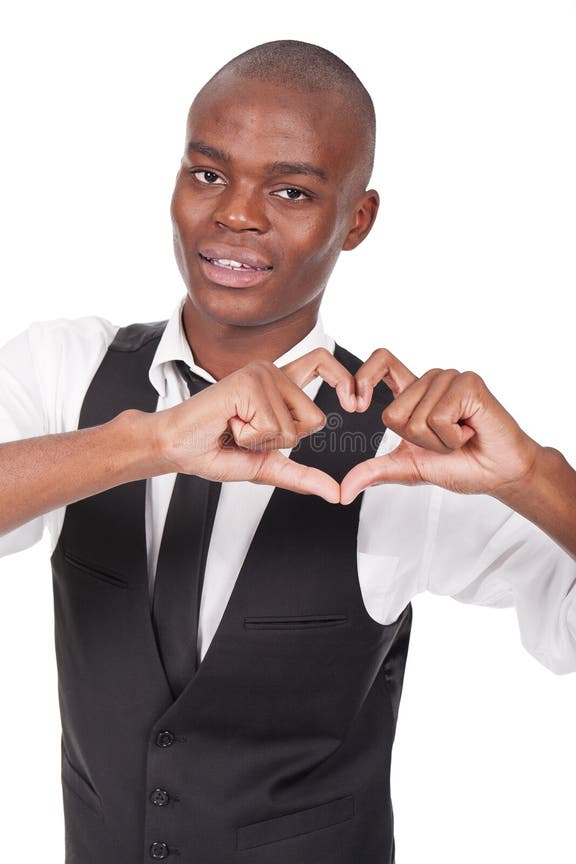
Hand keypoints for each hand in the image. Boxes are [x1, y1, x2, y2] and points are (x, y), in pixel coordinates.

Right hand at [150, 348, 356, 502]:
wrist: (177, 447)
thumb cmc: (215, 449)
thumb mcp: (267, 465)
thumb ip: (303, 475)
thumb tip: (336, 493)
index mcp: (279, 385)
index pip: (323, 362)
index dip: (345, 378)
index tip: (356, 402)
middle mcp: (272, 373)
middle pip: (315, 418)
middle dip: (283, 441)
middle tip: (248, 432)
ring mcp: (261, 374)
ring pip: (294, 427)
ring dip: (262, 441)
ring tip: (235, 427)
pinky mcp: (248, 383)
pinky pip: (272, 426)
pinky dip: (249, 438)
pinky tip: (228, 424)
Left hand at [340, 348, 540, 503]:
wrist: (499, 472)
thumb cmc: (461, 464)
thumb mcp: (410, 468)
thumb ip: (376, 471)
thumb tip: (345, 489)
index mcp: (413, 393)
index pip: (380, 363)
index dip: (363, 379)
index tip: (354, 404)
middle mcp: (429, 381)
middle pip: (392, 414)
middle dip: (417, 441)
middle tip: (445, 439)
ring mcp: (449, 379)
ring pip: (416, 419)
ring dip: (439, 440)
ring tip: (460, 435)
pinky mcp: (467, 383)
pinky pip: (439, 418)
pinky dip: (453, 436)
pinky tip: (470, 430)